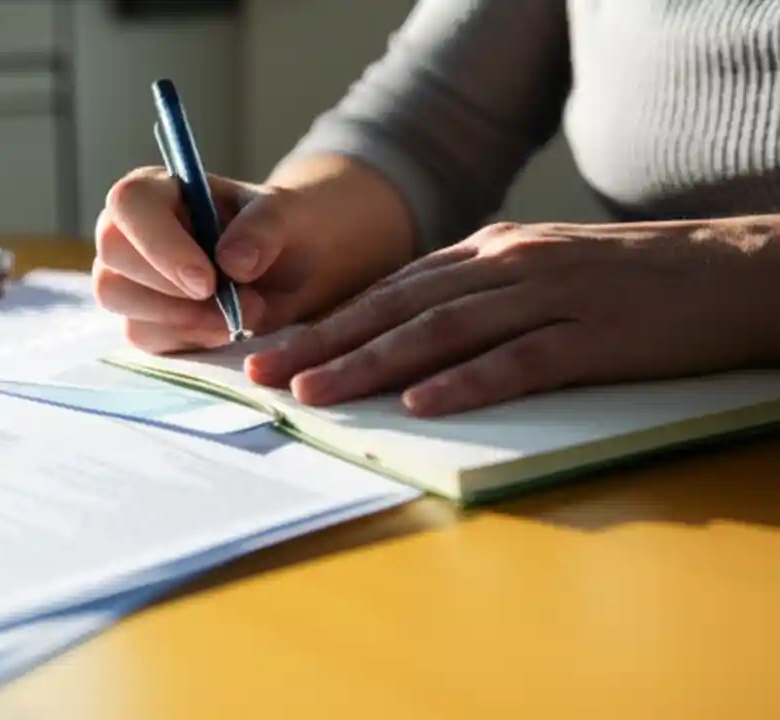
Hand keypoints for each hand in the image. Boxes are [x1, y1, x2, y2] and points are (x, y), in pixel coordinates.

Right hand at [93, 158, 412, 352]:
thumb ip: (264, 228)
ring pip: (119, 302)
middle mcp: (132, 231)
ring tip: (243, 315)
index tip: (206, 281)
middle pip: (111, 260)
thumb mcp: (288, 216)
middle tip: (237, 304)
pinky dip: (189, 338)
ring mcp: (130, 277)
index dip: (159, 245)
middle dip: (170, 293)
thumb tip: (233, 262)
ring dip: (183, 320)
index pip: (129, 203)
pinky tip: (226, 328)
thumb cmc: (282, 228)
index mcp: (159, 190)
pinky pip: (144, 335)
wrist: (294, 267)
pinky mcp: (142, 317)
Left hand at [247, 219, 779, 415]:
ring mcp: (549, 295)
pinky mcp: (594, 334)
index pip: (389, 291)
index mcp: (489, 253)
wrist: (732, 269)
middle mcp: (507, 266)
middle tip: (262, 375)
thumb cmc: (627, 280)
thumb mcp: (537, 272)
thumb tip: (401, 337)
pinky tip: (423, 403)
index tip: (268, 352)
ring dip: (372, 363)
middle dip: (323, 343)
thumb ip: (474, 295)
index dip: (325, 322)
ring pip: (443, 330)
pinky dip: (468, 382)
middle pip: (397, 308)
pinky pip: (520, 360)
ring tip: (316, 392)